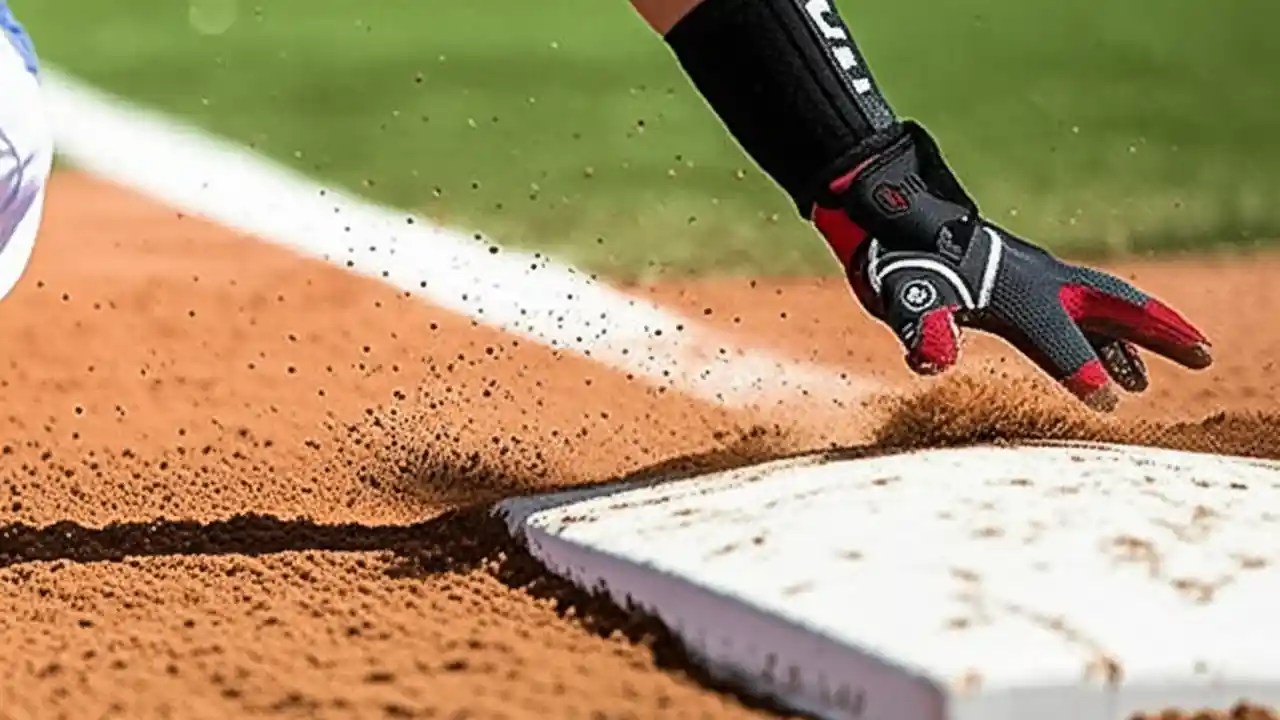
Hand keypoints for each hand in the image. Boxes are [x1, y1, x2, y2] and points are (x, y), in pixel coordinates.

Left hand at [812, 122, 1211, 410]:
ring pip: (1101, 310)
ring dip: (1133, 343)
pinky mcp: (1022, 286)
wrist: (888, 220)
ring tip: (1146, 383)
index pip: (1060, 337)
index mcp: (1015, 291)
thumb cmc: (896, 260)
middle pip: (1112, 308)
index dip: (1082, 370)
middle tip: (1204, 356)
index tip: (1110, 404)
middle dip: (1159, 333)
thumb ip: (922, 327)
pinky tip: (1111, 370)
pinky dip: (1101, 342)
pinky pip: (1078, 315)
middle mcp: (1036, 281)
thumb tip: (931, 360)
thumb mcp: (903, 296)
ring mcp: (1033, 280)